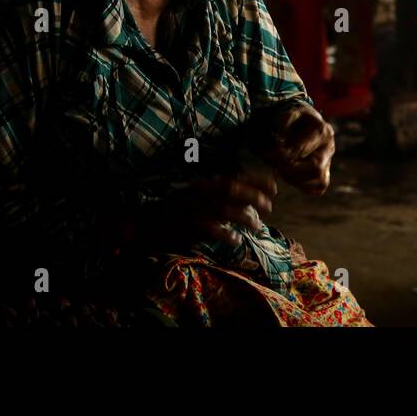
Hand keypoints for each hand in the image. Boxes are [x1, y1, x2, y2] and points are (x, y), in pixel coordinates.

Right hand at [141, 170, 277, 249]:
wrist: (143, 224)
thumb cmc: (173, 212)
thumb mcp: (194, 197)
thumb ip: (216, 194)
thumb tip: (246, 195)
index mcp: (202, 184)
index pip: (232, 176)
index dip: (255, 180)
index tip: (274, 187)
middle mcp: (198, 193)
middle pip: (230, 189)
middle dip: (254, 196)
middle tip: (269, 207)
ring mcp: (191, 210)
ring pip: (224, 209)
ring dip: (244, 217)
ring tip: (256, 226)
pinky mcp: (185, 228)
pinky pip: (210, 230)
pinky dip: (226, 235)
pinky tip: (235, 240)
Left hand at [260, 103, 335, 194]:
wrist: (302, 121)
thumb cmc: (293, 117)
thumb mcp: (288, 113)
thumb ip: (283, 123)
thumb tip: (279, 141)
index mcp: (322, 131)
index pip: (302, 150)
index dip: (283, 156)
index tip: (268, 155)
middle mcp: (329, 147)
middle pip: (315, 168)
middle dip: (292, 171)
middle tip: (275, 166)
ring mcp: (329, 161)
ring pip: (320, 181)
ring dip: (297, 180)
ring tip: (281, 170)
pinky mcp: (326, 172)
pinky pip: (319, 187)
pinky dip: (304, 186)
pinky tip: (290, 176)